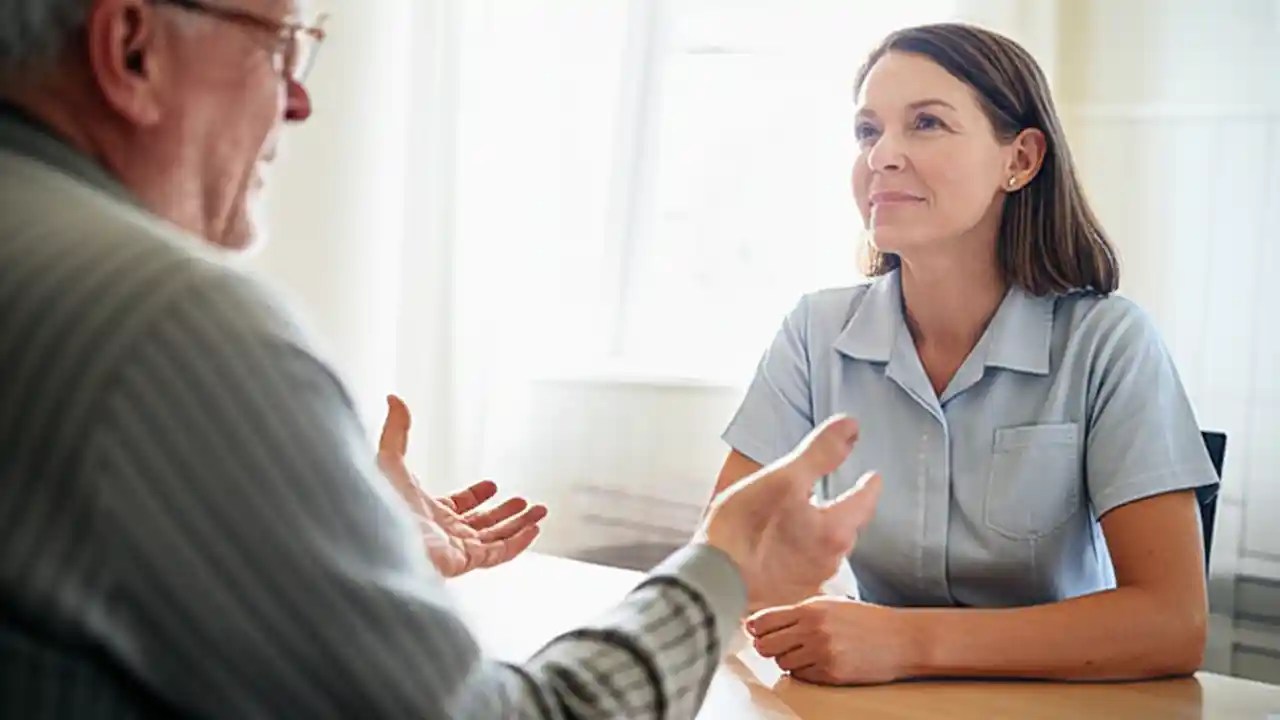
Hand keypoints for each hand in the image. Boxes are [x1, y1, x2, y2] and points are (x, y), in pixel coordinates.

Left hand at [377, 394, 547, 576]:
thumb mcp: (390, 460)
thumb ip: (396, 432)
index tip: (493, 485)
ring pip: (496, 538)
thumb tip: (394, 399)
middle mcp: (443, 532)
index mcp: (428, 511)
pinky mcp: (465, 560)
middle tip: (524, 502)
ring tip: (540, 512)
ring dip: (519, 525)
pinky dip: (519, 542)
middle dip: (505, 513)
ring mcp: (455, 548)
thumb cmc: (379, 504)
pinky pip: (499, 553)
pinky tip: (534, 529)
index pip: (457, 507)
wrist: (379, 540)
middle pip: (481, 525)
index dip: (475, 496)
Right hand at [697, 415, 881, 610]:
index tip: (873, 477)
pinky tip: (788, 549)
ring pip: (827, 551)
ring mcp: (809, 583)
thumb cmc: (745, 528)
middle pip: (848, 529)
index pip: (864, 501)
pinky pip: (806, 569)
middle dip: (848, 511)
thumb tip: (852, 426)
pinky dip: (804, 554)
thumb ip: (820, 453)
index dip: (868, 486)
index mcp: (835, 530)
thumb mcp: (783, 478)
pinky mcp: (788, 596)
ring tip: (814, 519)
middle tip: (847, 496)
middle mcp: (830, 561)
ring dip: (824, 533)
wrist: (711, 581)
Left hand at [747, 596, 915, 684]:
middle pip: (766, 646)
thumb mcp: (831, 605)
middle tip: (780, 645)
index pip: (765, 620)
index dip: (756, 628)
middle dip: (768, 646)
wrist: (900, 638)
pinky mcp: (831, 674)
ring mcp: (822, 653)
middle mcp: (813, 630)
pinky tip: (818, 662)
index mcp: (811, 609)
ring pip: (782, 663)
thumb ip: (797, 613)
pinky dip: (804, 672)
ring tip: (805, 653)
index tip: (756, 631)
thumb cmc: (866, 620)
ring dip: (788, 660)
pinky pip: (801, 676)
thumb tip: (758, 623)